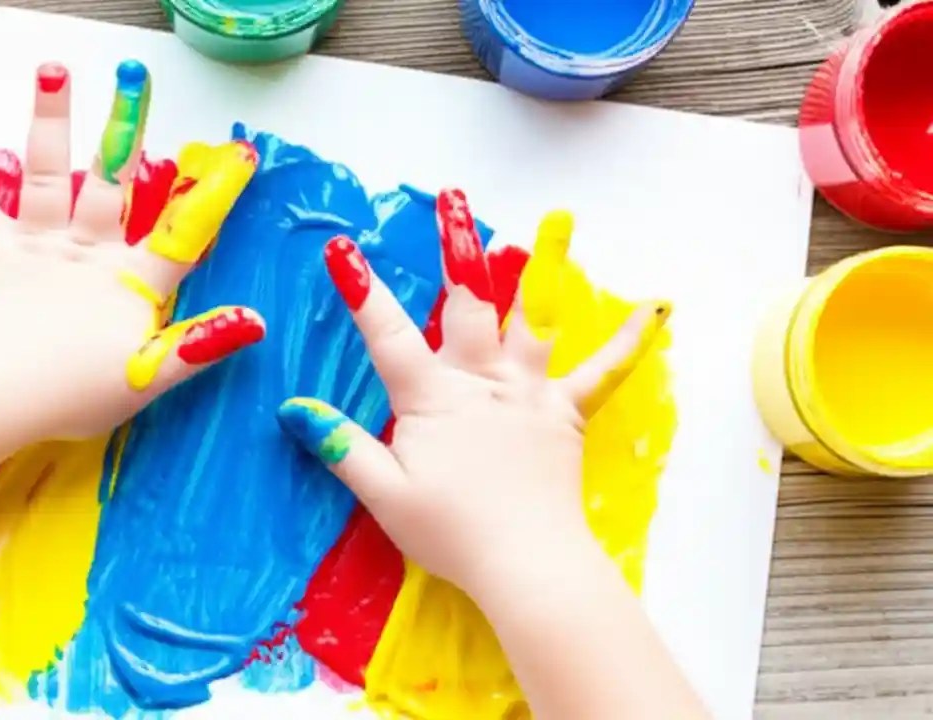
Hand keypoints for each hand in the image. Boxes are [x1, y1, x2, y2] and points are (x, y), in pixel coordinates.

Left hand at [0, 61, 263, 440]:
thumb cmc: (74, 393)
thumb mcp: (149, 378)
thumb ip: (198, 345)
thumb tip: (254, 323)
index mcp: (129, 285)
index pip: (182, 237)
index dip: (213, 198)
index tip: (240, 157)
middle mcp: (87, 253)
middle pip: (114, 183)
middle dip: (127, 128)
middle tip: (135, 79)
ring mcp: (38, 247)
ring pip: (51, 175)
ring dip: (51, 121)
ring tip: (55, 71)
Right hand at [276, 190, 667, 595]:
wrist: (528, 563)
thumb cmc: (451, 532)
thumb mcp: (383, 494)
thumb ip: (340, 445)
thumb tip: (293, 408)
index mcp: (432, 397)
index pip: (389, 336)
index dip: (363, 292)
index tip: (343, 248)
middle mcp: (481, 380)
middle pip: (467, 303)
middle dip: (457, 247)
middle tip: (452, 198)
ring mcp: (528, 391)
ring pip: (533, 318)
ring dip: (539, 269)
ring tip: (554, 221)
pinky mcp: (564, 413)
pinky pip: (600, 372)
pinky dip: (626, 340)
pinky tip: (654, 308)